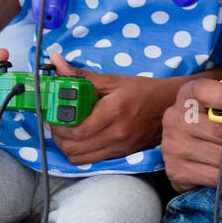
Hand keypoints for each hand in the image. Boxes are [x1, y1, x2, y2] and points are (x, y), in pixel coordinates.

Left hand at [43, 53, 169, 163]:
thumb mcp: (112, 80)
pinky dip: (78, 151)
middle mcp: (117, 134)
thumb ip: (80, 75)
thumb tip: (56, 62)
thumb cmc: (142, 90)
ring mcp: (119, 148)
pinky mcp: (121, 155)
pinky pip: (90, 160)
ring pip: (79, 158)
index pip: (77, 129)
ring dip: (66, 146)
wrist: (169, 106)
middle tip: (54, 121)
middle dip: (57, 135)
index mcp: (114, 112)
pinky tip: (78, 138)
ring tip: (64, 130)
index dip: (58, 124)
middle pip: (74, 147)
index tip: (52, 113)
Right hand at [159, 73, 221, 191]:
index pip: (204, 90)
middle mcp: (176, 119)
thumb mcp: (215, 99)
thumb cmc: (203, 120)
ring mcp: (174, 146)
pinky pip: (215, 177)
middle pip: (221, 132)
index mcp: (187, 96)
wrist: (176, 149)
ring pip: (221, 157)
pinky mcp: (176, 170)